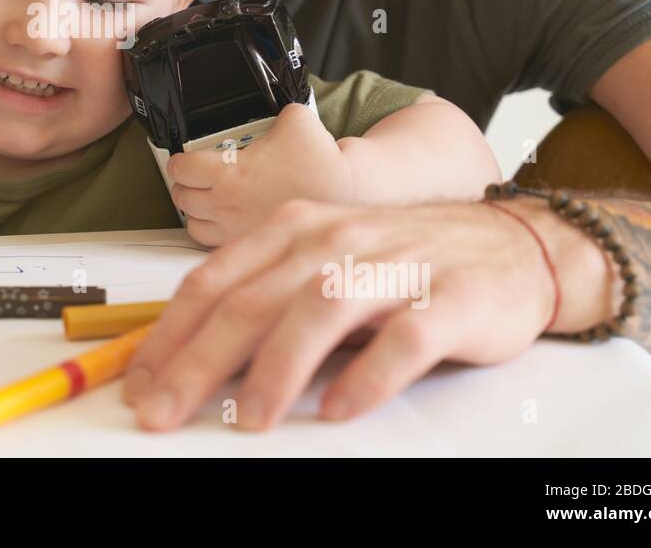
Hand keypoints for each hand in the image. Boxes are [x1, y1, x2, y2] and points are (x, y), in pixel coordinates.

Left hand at [123, 196, 566, 429]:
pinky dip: (368, 377)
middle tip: (164, 411)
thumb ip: (265, 299)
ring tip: (249, 420)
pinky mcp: (449, 299)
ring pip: (318, 312)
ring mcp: (393, 267)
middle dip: (198, 361)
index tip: (140, 380)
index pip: (215, 280)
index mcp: (295, 230)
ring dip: (276, 370)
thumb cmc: (403, 261)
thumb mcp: (323, 263)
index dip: (170, 333)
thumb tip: (191, 356)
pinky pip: (403, 341)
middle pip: (252, 300)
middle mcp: (336, 241)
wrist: (511, 245)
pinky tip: (340, 408)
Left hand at [168, 102, 354, 245]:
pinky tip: (222, 221)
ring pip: (193, 224)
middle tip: (192, 176)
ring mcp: (236, 230)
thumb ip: (276, 109)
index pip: (180, 168)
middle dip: (184, 184)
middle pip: (181, 197)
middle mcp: (227, 206)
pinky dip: (212, 232)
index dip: (178, 159)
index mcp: (228, 175)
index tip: (181, 157)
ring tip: (203, 200)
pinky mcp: (250, 246)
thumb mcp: (297, 119)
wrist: (347, 196)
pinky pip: (213, 244)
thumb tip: (275, 106)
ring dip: (194, 211)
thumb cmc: (322, 164)